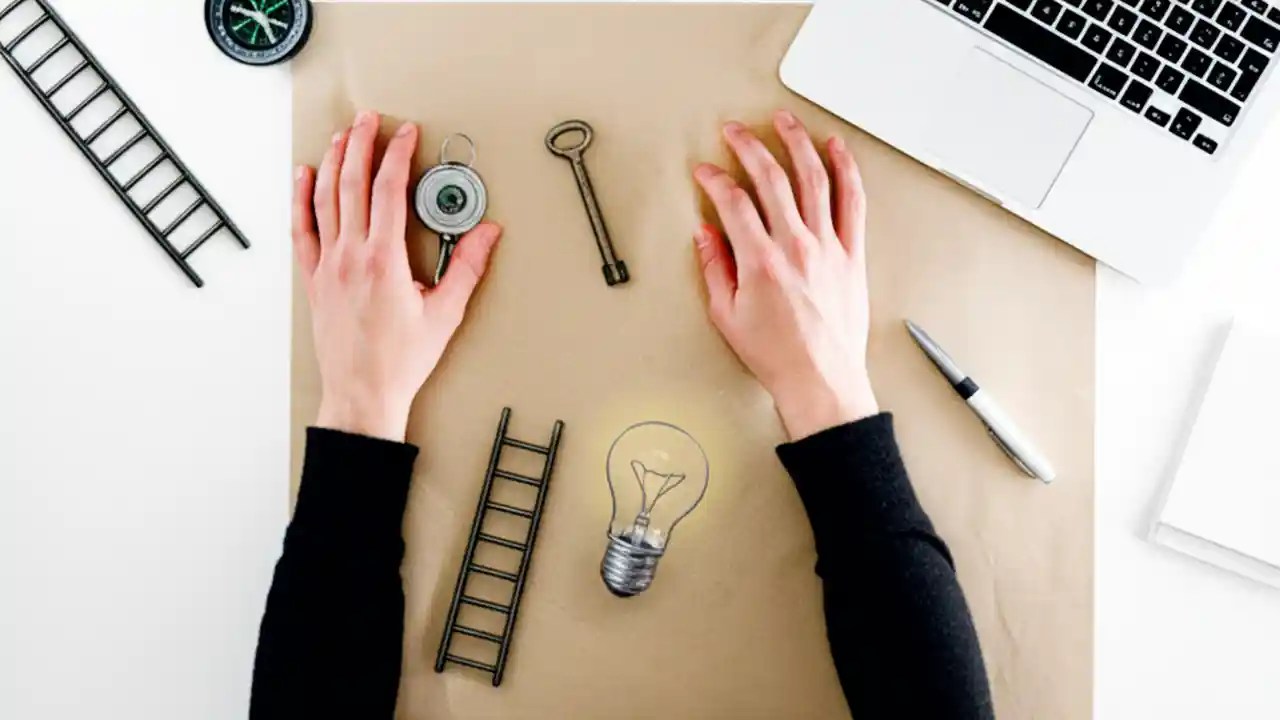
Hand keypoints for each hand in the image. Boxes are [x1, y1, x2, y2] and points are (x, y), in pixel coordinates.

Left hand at [293, 111, 500, 441]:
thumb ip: (468, 268)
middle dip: (360, 144)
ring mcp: (327, 266)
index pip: (388, 192)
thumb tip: (488, 234)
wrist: (362, 395)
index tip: (406, 134)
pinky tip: (304, 177)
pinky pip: (302, 229)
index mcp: (384, 261)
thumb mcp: (445, 314)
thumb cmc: (400, 362)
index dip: (397, 156)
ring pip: (324, 200)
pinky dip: (301, 199)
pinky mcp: (314, 279)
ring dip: (332, 162)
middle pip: (351, 184)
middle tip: (369, 119)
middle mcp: (350, 257)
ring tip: (341, 136)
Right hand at [694, 110, 877, 440]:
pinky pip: (852, 200)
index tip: (705, 171)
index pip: (733, 202)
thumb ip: (715, 268)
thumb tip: (706, 234)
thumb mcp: (727, 315)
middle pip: (771, 177)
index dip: (714, 179)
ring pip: (813, 178)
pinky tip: (835, 148)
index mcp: (761, 261)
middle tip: (734, 131)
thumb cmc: (777, 355)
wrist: (821, 379)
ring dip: (796, 142)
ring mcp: (828, 246)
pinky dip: (845, 169)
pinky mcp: (852, 254)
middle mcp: (797, 246)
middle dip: (748, 146)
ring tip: (784, 121)